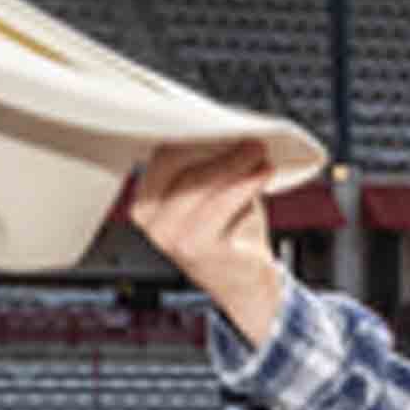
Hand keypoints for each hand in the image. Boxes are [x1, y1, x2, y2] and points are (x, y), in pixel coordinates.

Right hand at [129, 139, 290, 344]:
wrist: (246, 286)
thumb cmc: (230, 237)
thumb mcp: (215, 194)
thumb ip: (211, 165)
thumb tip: (225, 128)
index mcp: (146, 203)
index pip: (163, 155)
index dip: (194, 135)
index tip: (220, 123)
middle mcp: (151, 221)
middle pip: (181, 164)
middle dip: (218, 145)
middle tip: (248, 137)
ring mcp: (170, 235)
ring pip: (202, 180)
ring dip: (235, 161)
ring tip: (258, 152)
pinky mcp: (196, 245)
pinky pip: (224, 201)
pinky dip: (247, 182)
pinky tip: (263, 172)